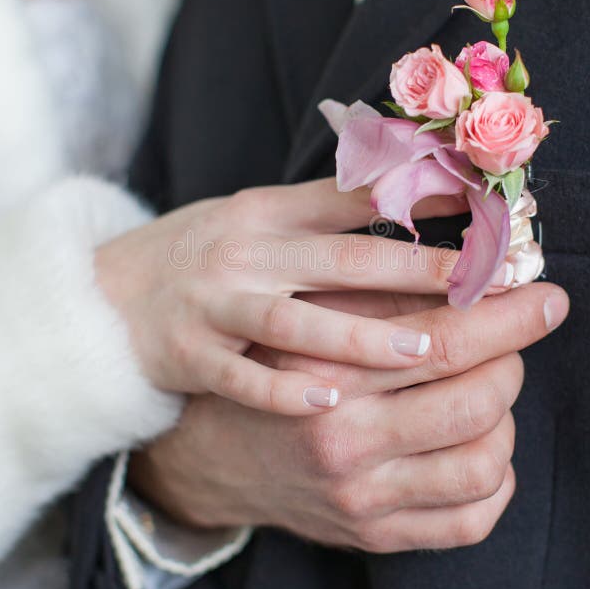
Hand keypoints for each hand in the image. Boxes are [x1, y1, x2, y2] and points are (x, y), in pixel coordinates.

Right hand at [96, 179, 483, 414]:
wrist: (106, 294)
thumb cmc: (203, 251)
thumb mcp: (257, 214)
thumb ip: (327, 206)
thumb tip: (409, 184)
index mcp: (266, 212)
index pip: (354, 201)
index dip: (421, 203)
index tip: (483, 213)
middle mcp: (244, 254)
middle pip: (339, 262)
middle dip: (414, 272)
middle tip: (479, 284)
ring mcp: (213, 306)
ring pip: (294, 324)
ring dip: (359, 337)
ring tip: (423, 351)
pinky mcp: (188, 356)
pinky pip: (239, 378)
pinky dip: (282, 392)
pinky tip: (329, 404)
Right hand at [128, 282, 567, 552]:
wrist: (207, 453)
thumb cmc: (265, 366)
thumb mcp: (305, 314)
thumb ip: (380, 291)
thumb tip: (464, 267)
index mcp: (326, 372)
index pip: (443, 336)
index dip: (508, 312)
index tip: (545, 294)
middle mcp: (343, 441)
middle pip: (477, 398)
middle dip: (513, 357)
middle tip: (508, 337)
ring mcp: (360, 497)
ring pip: (486, 462)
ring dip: (506, 417)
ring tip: (485, 388)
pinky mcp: (373, 534)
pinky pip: (470, 521)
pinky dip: (497, 480)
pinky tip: (478, 444)